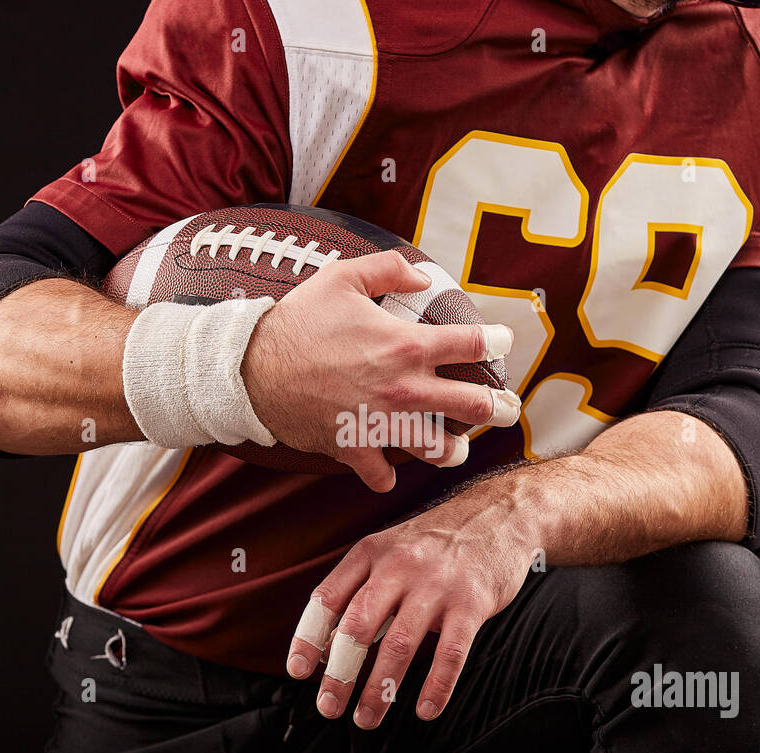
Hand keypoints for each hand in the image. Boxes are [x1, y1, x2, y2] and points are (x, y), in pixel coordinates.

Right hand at [240, 250, 520, 491]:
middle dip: (499, 408)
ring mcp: (381, 424)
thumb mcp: (342, 277)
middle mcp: (404, 389)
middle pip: (472, 405)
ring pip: (438, 450)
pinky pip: (381, 476)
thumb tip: (423, 275)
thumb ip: (389, 269)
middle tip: (508, 409)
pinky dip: (385, 477)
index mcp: (406, 345)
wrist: (250, 369)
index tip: (505, 342)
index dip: (498, 341)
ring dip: (452, 451)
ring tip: (458, 450)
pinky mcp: (354, 449)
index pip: (473, 343)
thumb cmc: (297, 322)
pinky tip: (388, 473)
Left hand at [284, 489, 538, 727]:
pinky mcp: (472, 602)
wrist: (500, 514)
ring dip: (379, 689)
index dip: (308, 638)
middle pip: (357, 626)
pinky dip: (436, 686)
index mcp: (371, 553)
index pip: (327, 598)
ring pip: (399, 644)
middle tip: (329, 707)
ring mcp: (436, 584)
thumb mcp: (391, 550)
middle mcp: (399, 566)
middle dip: (339, 674)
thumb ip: (361, 590)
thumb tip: (329, 645)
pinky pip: (451, 652)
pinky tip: (425, 709)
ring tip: (367, 718)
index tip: (298, 672)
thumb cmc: (438, 542)